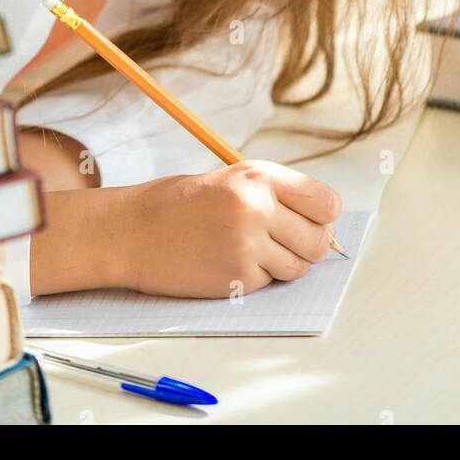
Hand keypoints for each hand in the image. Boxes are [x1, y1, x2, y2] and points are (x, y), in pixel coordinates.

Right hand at [115, 159, 341, 297]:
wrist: (133, 230)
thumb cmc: (182, 204)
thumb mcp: (233, 180)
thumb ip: (278, 194)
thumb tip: (325, 223)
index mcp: (260, 176)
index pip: (326, 202)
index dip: (323, 216)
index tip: (312, 221)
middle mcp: (257, 208)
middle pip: (319, 240)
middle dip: (308, 245)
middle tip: (283, 241)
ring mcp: (247, 244)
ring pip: (298, 267)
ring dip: (282, 264)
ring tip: (249, 248)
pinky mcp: (236, 277)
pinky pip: (268, 283)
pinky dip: (255, 277)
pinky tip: (226, 261)